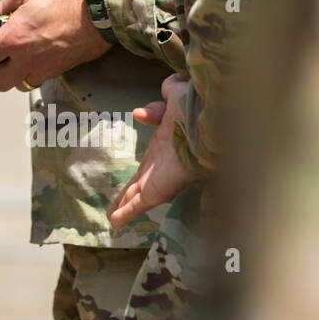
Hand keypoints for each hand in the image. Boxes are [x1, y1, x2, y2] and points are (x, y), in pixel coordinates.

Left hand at [0, 0, 110, 92]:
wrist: (103, 7)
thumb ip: (0, 7)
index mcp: (14, 38)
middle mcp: (27, 59)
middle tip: (5, 46)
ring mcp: (46, 68)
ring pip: (18, 84)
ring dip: (15, 71)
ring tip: (23, 49)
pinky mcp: (62, 70)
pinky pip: (39, 80)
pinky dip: (34, 70)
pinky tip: (41, 51)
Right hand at [107, 73, 195, 231]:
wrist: (206, 120)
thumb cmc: (195, 107)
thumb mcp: (174, 96)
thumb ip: (160, 104)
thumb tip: (141, 112)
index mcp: (164, 146)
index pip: (148, 163)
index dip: (140, 170)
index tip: (131, 185)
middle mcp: (161, 166)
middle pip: (140, 185)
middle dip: (127, 196)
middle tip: (116, 209)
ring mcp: (159, 180)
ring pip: (137, 198)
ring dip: (124, 208)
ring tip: (112, 220)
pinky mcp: (159, 190)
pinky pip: (138, 204)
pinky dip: (125, 213)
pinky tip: (115, 223)